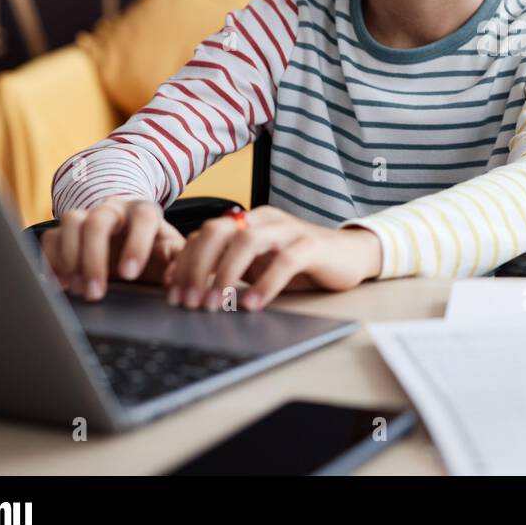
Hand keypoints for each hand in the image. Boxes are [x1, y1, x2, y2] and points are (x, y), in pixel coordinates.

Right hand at [41, 197, 184, 301]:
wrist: (129, 244)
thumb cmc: (154, 251)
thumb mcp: (171, 255)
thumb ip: (177, 261)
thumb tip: (171, 276)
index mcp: (144, 212)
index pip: (143, 217)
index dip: (136, 245)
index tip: (129, 274)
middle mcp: (114, 209)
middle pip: (98, 221)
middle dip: (94, 258)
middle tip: (95, 293)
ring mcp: (87, 217)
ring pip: (71, 222)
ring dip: (71, 259)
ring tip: (79, 290)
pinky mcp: (65, 231)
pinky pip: (51, 238)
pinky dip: (52, 262)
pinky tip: (62, 285)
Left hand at [164, 205, 382, 310]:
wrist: (352, 254)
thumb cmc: (300, 262)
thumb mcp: (258, 264)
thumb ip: (227, 266)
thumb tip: (183, 283)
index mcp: (248, 221)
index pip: (205, 234)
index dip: (184, 262)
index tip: (173, 293)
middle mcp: (265, 220)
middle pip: (219, 231)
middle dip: (197, 266)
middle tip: (188, 300)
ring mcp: (290, 230)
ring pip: (247, 241)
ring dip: (225, 274)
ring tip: (215, 304)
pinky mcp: (312, 246)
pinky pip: (285, 261)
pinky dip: (265, 284)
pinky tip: (252, 305)